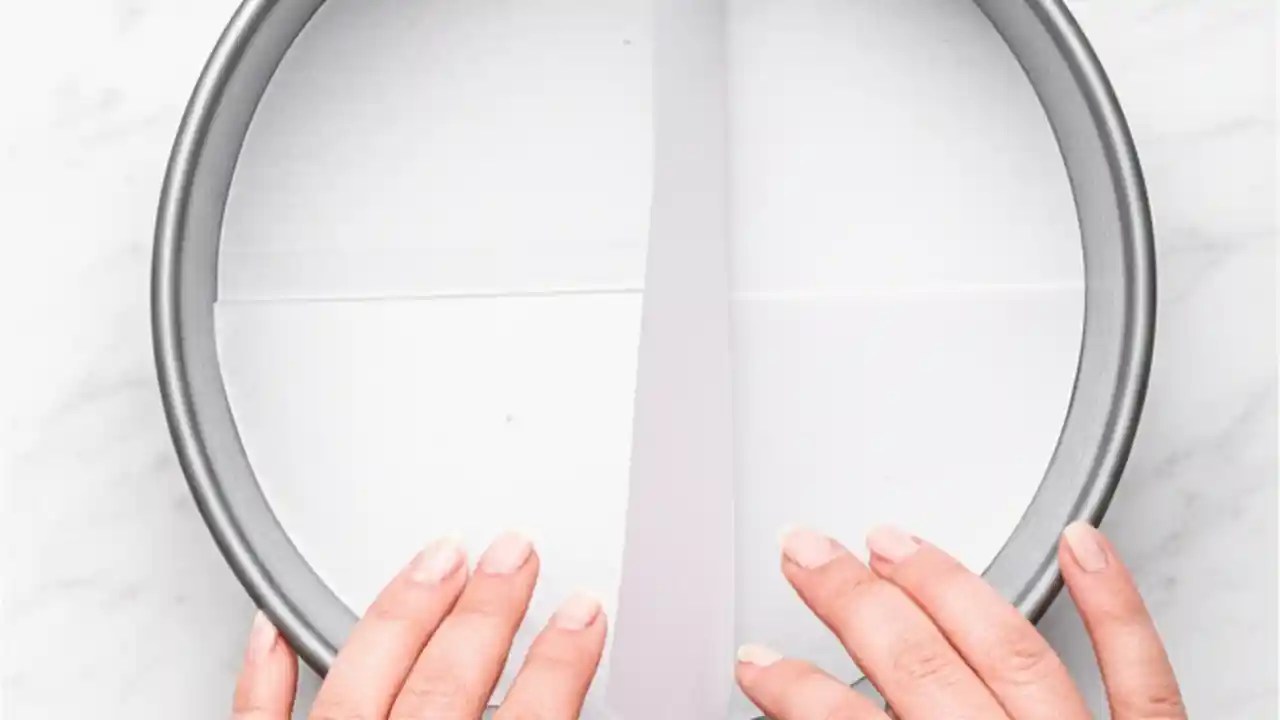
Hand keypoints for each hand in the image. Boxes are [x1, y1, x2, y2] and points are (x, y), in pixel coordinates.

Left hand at [231, 532, 605, 719]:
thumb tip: (562, 704)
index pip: (533, 716)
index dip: (564, 659)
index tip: (584, 614)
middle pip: (448, 682)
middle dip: (489, 609)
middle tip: (516, 552)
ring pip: (361, 677)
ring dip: (405, 611)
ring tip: (439, 556)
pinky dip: (262, 674)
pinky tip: (271, 628)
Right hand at [736, 522, 1185, 718]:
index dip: (795, 691)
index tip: (757, 663)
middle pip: (923, 670)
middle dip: (852, 602)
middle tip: (805, 555)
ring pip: (1015, 652)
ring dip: (946, 586)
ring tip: (892, 541)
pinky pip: (1143, 676)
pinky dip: (1116, 606)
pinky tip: (1082, 545)